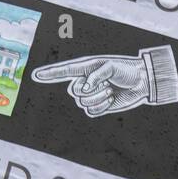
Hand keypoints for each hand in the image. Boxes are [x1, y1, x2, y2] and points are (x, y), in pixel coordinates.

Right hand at [32, 46, 177, 116]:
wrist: (142, 82)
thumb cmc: (126, 69)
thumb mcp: (110, 66)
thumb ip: (95, 75)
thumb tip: (85, 89)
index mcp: (86, 68)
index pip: (64, 71)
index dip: (50, 73)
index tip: (35, 75)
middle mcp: (86, 82)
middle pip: (73, 91)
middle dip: (88, 90)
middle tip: (105, 84)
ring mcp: (92, 95)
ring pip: (82, 103)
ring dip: (98, 98)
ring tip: (110, 90)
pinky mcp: (99, 107)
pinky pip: (91, 111)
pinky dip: (102, 106)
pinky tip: (111, 99)